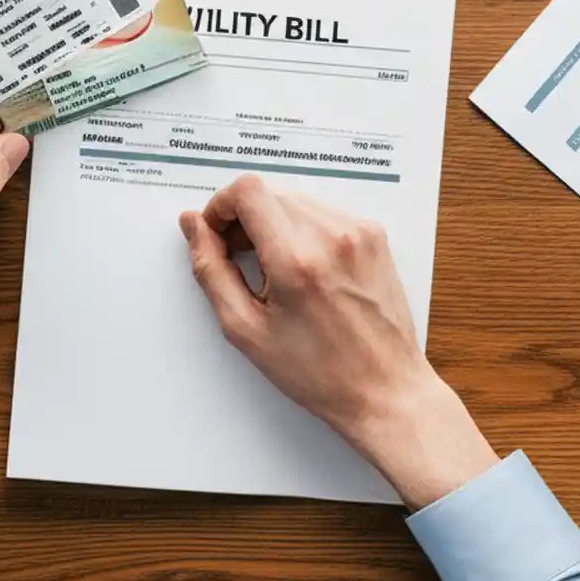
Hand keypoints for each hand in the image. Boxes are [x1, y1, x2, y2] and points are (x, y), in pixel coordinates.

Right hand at [178, 175, 498, 507]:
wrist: (385, 390)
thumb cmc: (320, 372)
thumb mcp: (246, 330)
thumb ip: (211, 270)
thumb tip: (194, 227)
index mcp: (297, 260)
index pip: (247, 191)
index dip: (219, 206)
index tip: (216, 234)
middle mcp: (332, 236)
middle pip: (268, 191)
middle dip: (243, 217)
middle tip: (238, 258)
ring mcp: (359, 232)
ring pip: (294, 198)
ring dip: (271, 222)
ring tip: (270, 268)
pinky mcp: (374, 235)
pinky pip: (323, 211)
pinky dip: (301, 229)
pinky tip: (300, 267)